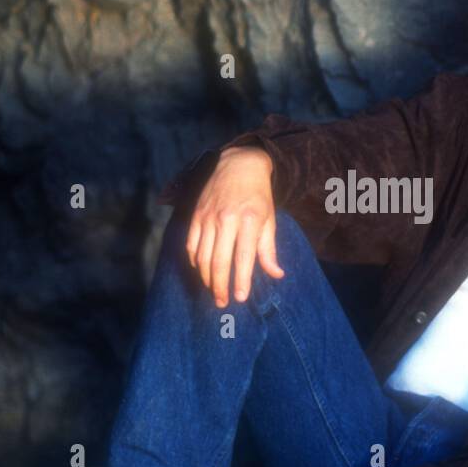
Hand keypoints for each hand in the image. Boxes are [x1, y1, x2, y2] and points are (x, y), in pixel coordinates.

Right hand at [185, 146, 284, 306]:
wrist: (239, 163)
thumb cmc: (259, 195)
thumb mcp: (269, 219)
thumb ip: (269, 249)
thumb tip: (276, 275)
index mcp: (250, 220)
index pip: (244, 257)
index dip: (240, 280)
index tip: (240, 298)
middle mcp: (227, 219)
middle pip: (219, 261)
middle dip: (220, 286)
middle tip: (222, 302)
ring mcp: (208, 216)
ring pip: (202, 255)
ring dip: (206, 277)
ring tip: (213, 291)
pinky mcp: (196, 214)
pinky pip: (191, 243)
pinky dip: (194, 261)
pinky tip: (201, 271)